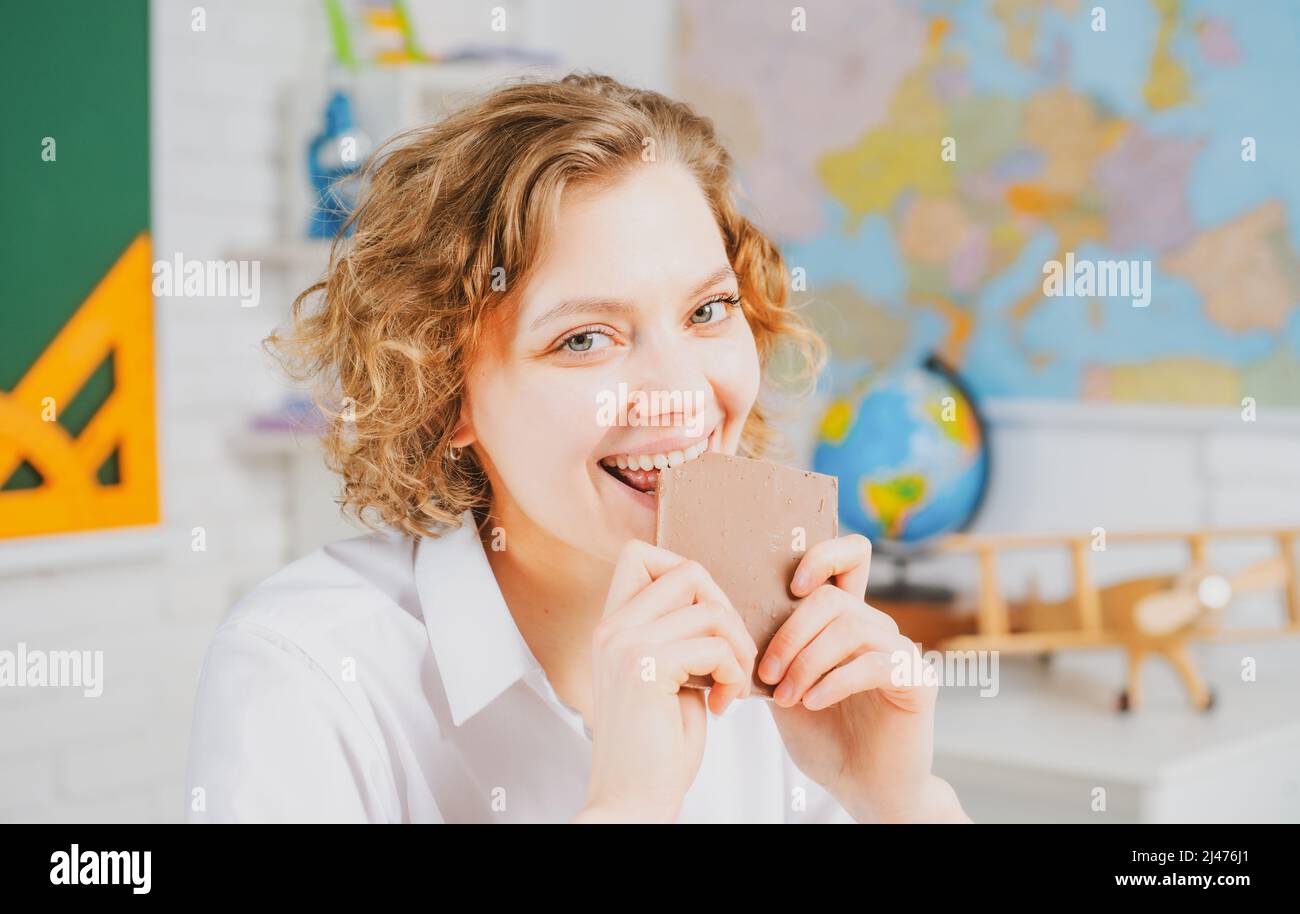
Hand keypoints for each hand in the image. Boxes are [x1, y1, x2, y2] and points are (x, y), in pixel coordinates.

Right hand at [577, 540, 757, 822]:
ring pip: (710, 609)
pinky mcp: (645, 669)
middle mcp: (611, 628)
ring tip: (730, 685)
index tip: (707, 620)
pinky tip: (723, 705)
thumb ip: (676, 635)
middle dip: (726, 609)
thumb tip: (715, 600)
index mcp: (611, 627)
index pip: (640, 554)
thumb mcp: (665, 678)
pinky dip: (734, 674)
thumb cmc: (655, 749)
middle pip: (686, 570)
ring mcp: (624, 645)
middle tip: (731, 655)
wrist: (632, 802)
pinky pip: (714, 646)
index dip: (686, 573)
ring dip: (737, 648)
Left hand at [759, 534, 967, 822]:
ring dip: (807, 662)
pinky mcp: (917, 679)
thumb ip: (774, 652)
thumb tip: (735, 621)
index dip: (823, 555)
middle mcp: (878, 628)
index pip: (850, 557)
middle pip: (833, 598)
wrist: (862, 788)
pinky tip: (814, 703)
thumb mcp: (785, 687)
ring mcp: (901, 651)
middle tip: (768, 674)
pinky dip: (835, 681)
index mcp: (847, 621)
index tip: (792, 588)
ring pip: (849, 628)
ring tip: (787, 697)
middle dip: (791, 634)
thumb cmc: (823, 738)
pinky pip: (874, 663)